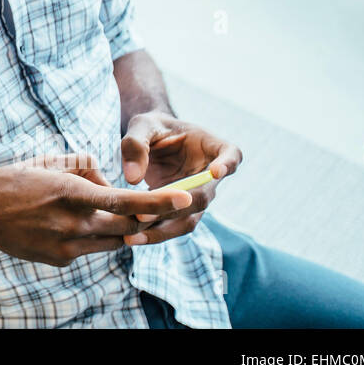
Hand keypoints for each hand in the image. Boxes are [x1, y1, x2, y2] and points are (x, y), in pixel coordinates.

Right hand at [0, 150, 193, 266]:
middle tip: (162, 208)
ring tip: (106, 213)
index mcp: (70, 193)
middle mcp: (72, 224)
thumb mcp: (48, 162)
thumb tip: (108, 180)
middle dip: (146, 219)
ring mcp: (67, 246)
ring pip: (113, 241)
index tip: (185, 198)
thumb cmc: (12, 181)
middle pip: (127, 227)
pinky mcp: (61, 260)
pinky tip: (67, 223)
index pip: (124, 202)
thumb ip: (84, 168)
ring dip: (120, 228)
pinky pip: (90, 248)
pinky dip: (92, 235)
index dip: (157, 202)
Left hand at [120, 111, 241, 245]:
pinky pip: (172, 226)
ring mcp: (197, 196)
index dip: (227, 164)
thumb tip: (132, 179)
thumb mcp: (141, 126)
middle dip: (178, 207)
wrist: (149, 142)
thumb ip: (136, 144)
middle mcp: (210, 176)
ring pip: (189, 219)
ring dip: (164, 229)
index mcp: (211, 147)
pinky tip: (132, 238)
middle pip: (204, 196)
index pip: (232, 155)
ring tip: (134, 236)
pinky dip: (154, 234)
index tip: (216, 171)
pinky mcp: (180, 211)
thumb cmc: (151, 128)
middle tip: (144, 214)